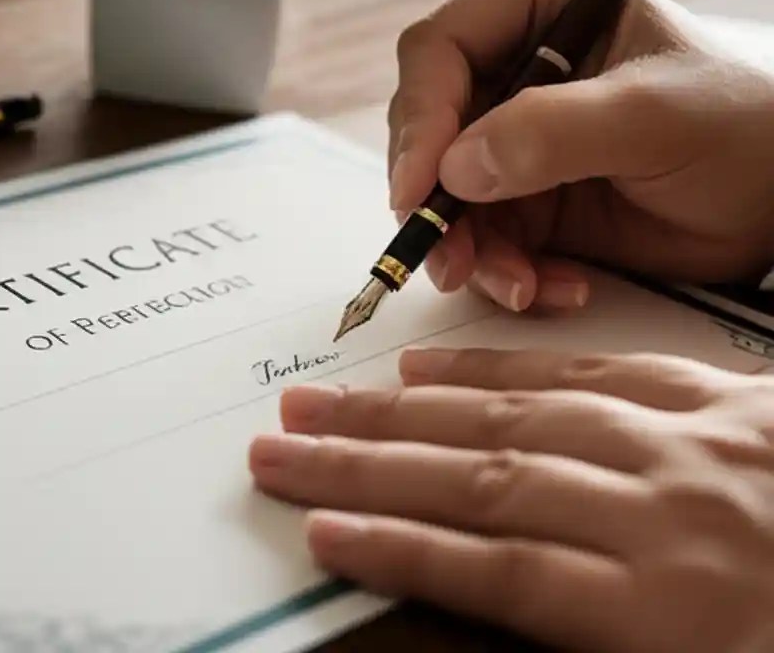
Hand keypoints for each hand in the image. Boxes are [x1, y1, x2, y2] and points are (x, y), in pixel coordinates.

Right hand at [248, 348, 773, 652]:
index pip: (501, 574)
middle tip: (274, 449)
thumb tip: (491, 599)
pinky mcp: (719, 400)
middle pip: (485, 483)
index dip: (398, 550)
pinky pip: (593, 373)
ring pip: (518, 423)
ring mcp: (691, 448)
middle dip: (366, 466)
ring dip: (405, 416)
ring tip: (321, 406)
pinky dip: (503, 368)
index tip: (315, 531)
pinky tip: (434, 372)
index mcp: (675, 611)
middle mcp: (667, 516)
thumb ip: (599, 642)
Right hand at [388, 0, 773, 311]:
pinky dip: (505, 274)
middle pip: (427, 130)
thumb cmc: (747, 133)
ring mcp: (515, 139)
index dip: (420, 117)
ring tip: (520, 286)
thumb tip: (456, 167)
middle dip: (437, 203)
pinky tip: (552, 287)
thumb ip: (554, 131)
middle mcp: (517, 68)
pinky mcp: (523, 199)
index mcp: (544, 5)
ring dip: (471, 252)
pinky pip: (480, 241)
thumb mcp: (655, 118)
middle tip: (452, 258)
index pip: (440, 49)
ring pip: (444, 198)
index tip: (419, 186)